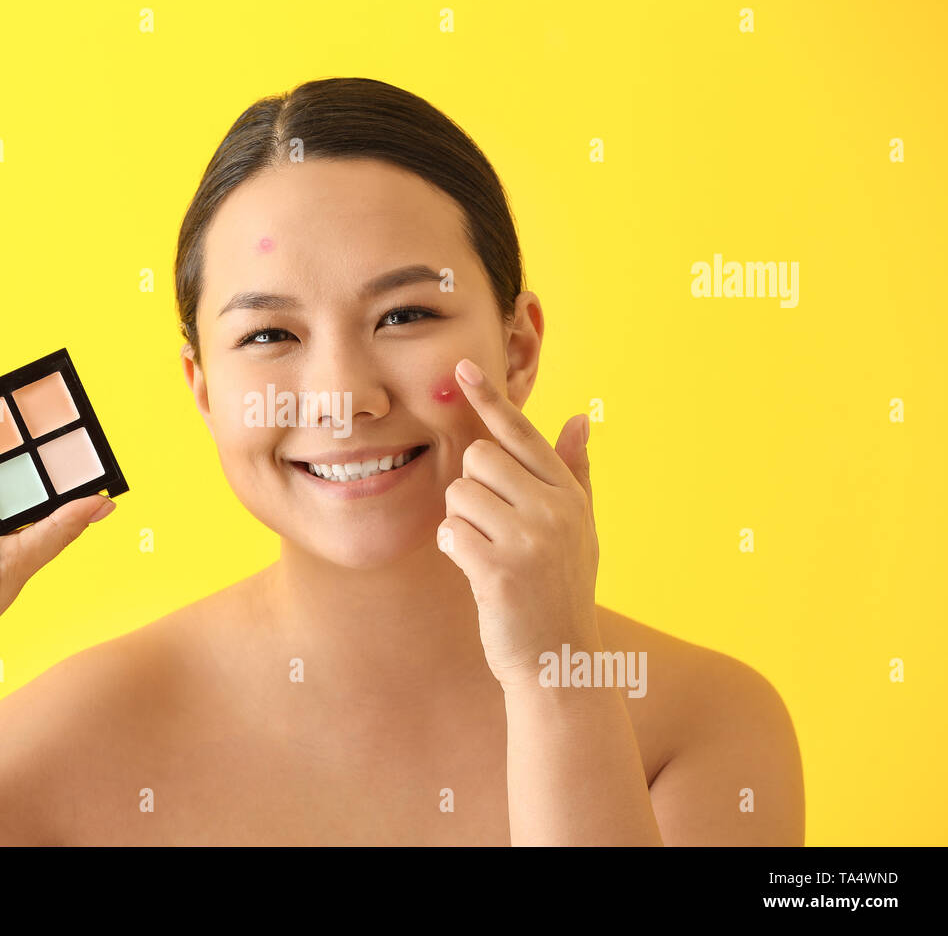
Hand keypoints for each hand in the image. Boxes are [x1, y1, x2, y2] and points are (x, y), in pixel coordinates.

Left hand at [437, 357, 599, 690]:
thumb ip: (574, 472)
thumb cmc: (561, 590)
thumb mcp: (581, 529)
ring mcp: (530, 540)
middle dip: (472, 490)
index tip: (462, 368)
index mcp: (569, 495)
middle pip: (478, 460)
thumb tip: (581, 417)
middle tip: (494, 529)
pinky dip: (456, 549)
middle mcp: (555, 511)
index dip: (490, 400)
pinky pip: (452, 533)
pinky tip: (478, 572)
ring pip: (460, 495)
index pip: (523, 435)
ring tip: (489, 554)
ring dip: (462, 523)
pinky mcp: (500, 571)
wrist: (561, 663)